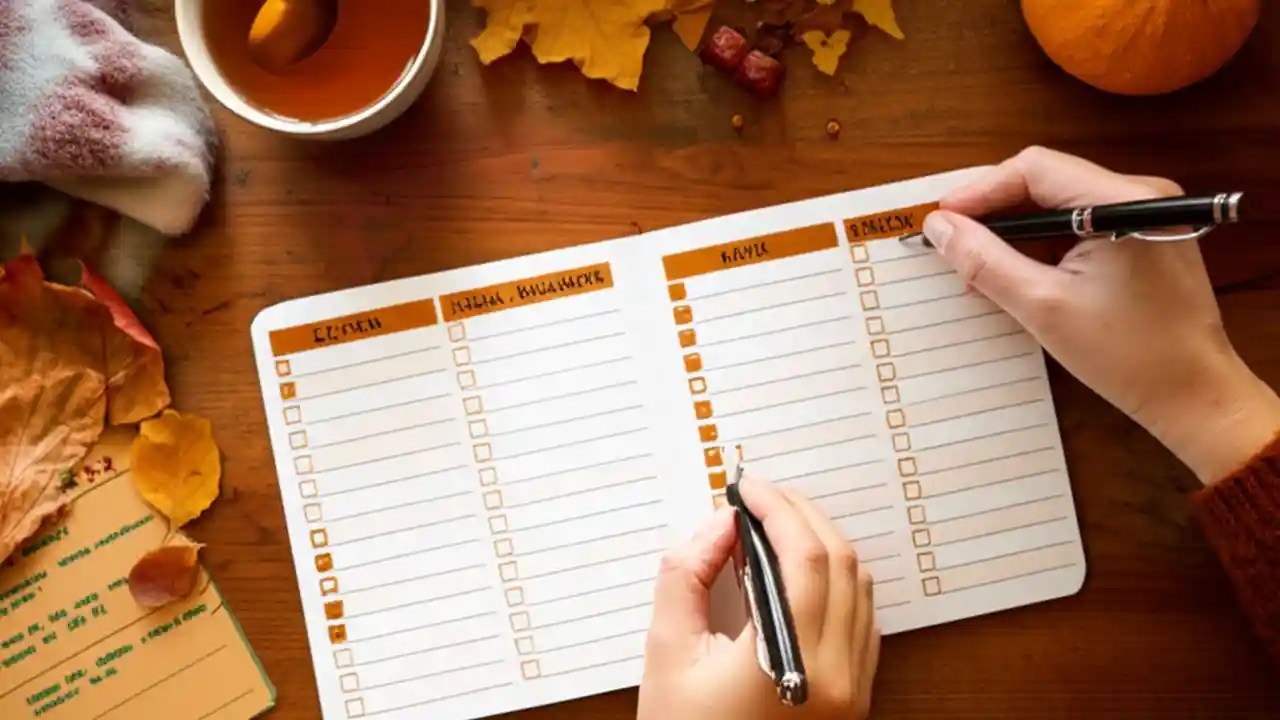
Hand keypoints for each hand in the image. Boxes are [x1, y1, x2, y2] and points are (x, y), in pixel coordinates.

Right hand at [639, 477, 878, 719]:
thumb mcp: (666, 654)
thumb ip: (685, 576)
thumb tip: (719, 525)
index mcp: (792, 663)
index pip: (804, 557)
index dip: (777, 508)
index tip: (747, 489)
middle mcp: (836, 675)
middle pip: (841, 563)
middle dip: (801, 515)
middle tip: (761, 499)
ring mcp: (853, 689)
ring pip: (860, 587)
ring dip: (823, 545)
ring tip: (776, 529)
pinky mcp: (855, 699)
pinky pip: (862, 620)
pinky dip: (838, 582)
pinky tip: (800, 575)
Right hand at [923, 146, 1279, 483]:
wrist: (1194, 393)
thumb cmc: (1127, 354)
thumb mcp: (1042, 306)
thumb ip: (985, 260)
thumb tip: (938, 227)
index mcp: (1122, 200)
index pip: (1034, 169)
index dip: (979, 191)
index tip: (940, 220)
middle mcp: (1140, 193)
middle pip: (1046, 181)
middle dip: (993, 211)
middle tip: (950, 243)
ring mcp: (1146, 212)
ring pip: (1059, 203)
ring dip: (1015, 231)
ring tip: (976, 267)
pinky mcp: (1144, 235)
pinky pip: (1079, 224)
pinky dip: (1042, 244)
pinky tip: (1015, 273)